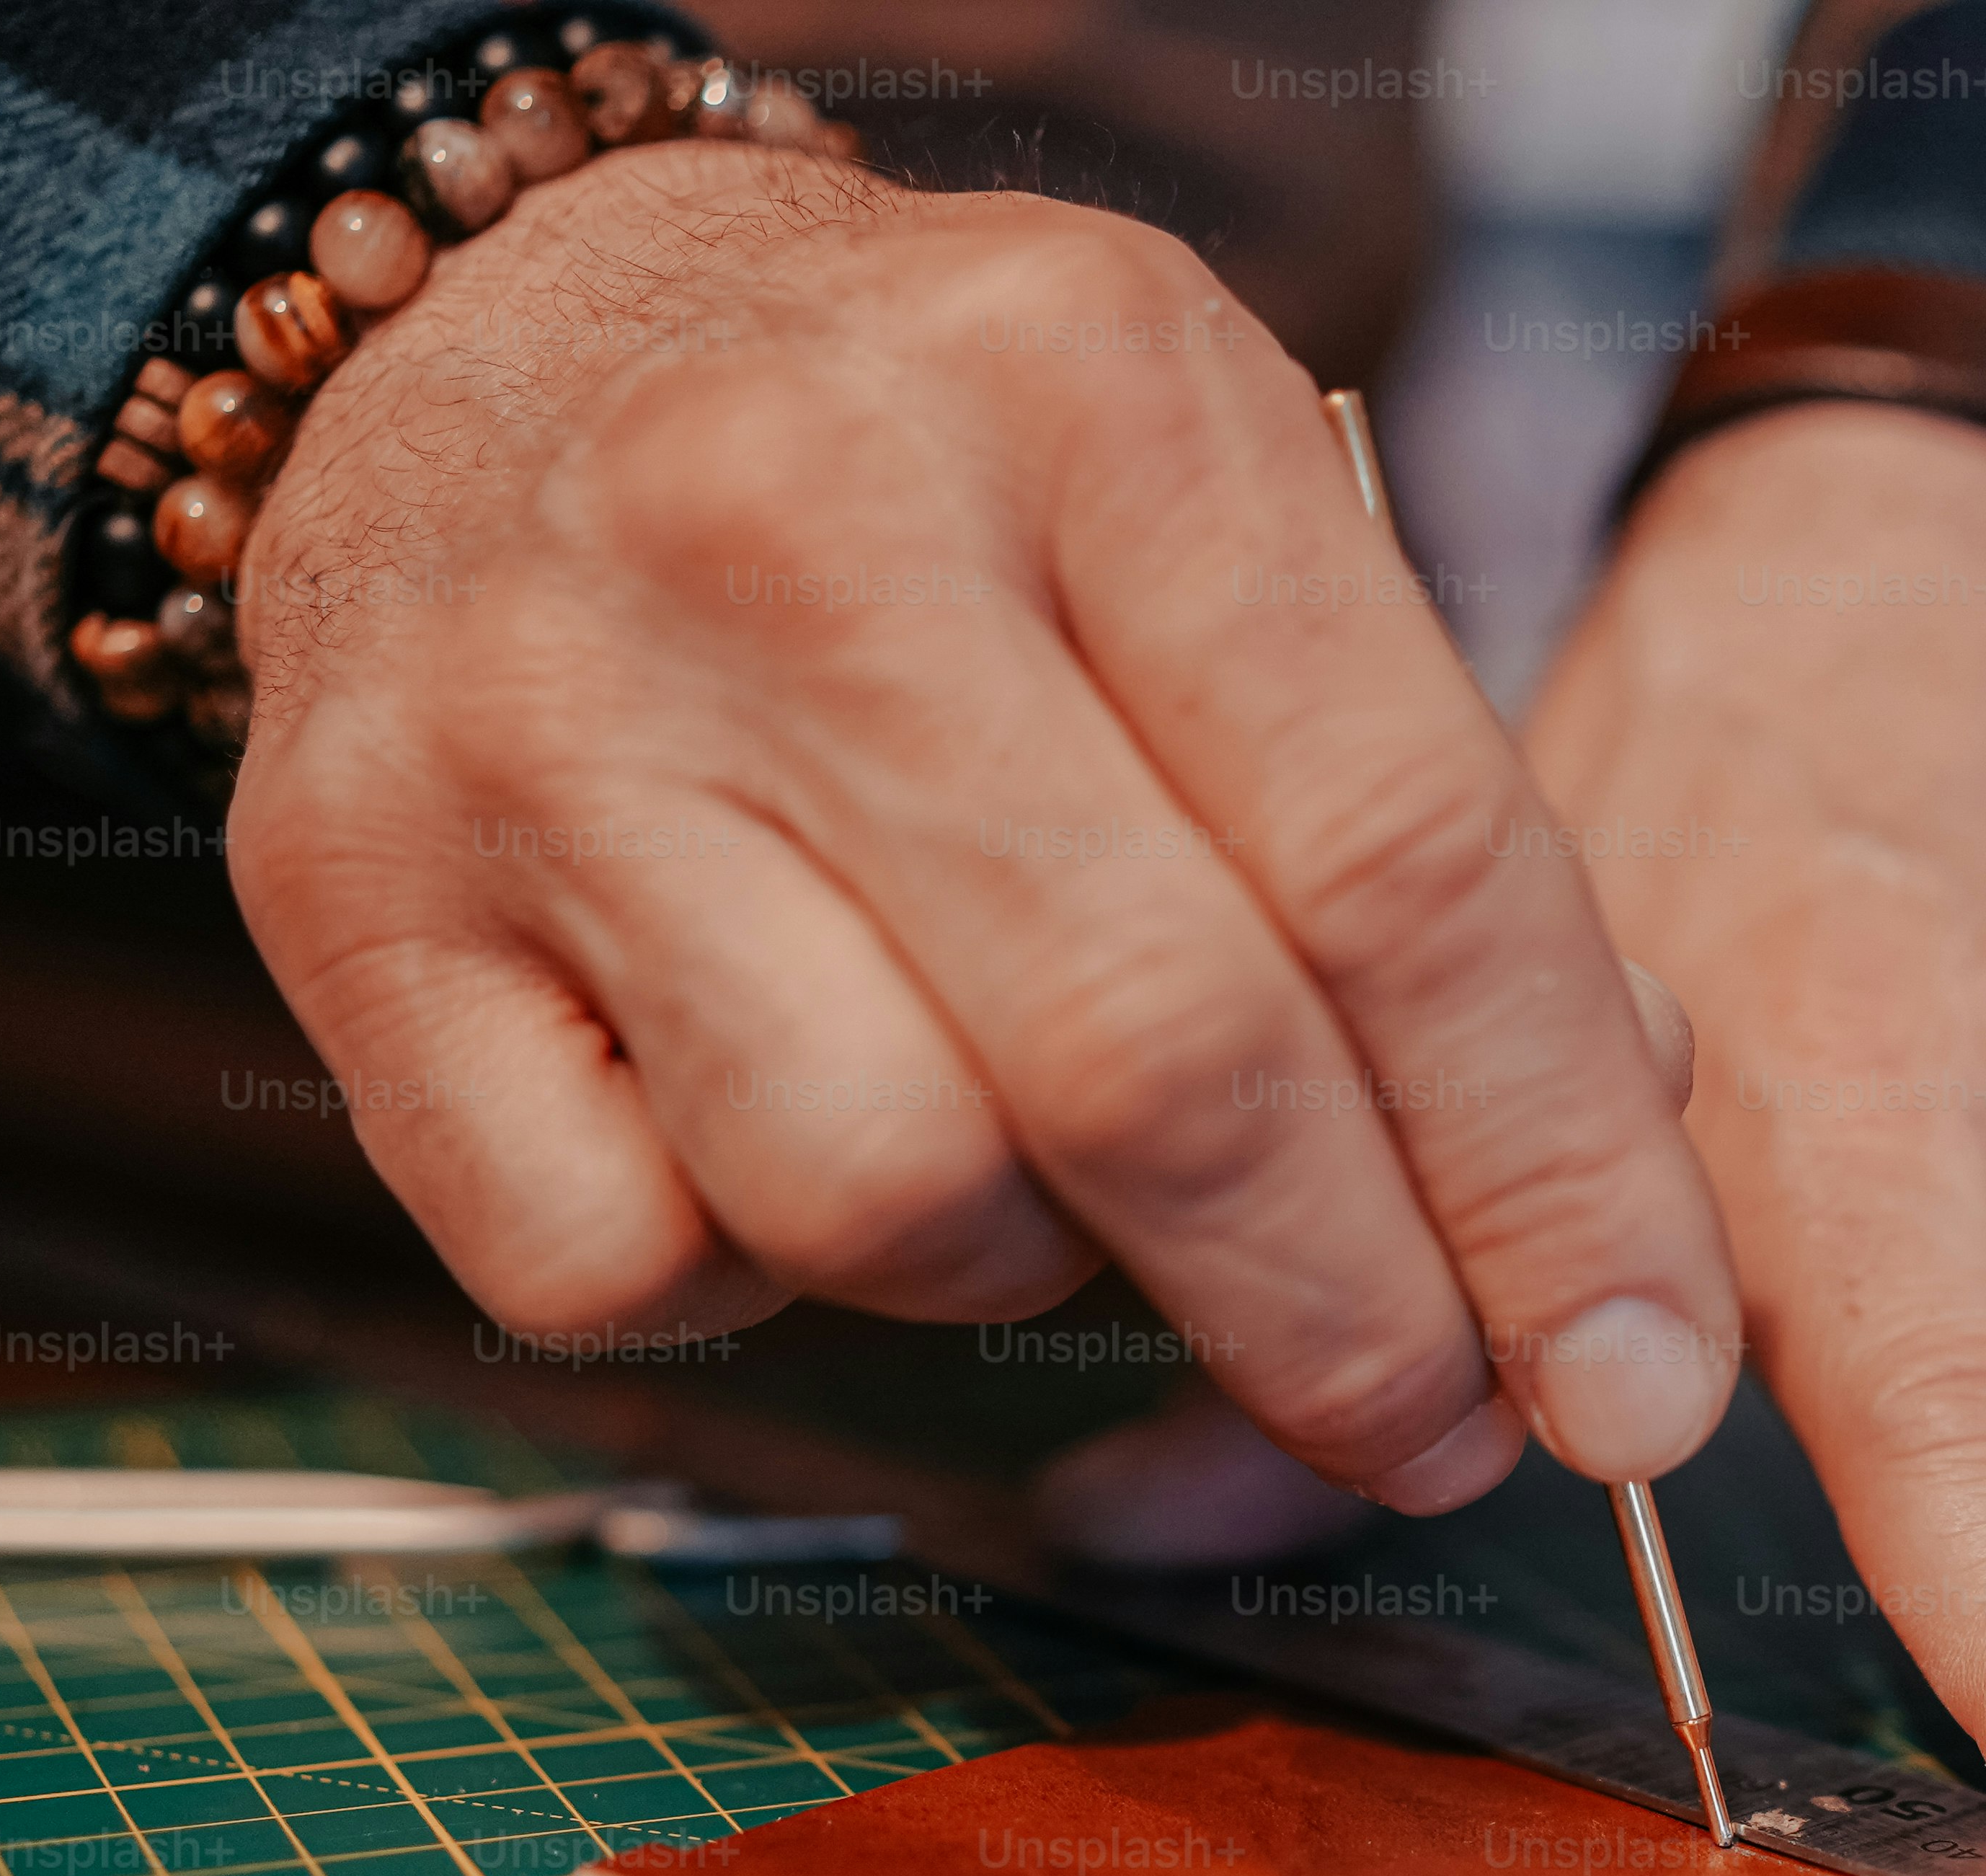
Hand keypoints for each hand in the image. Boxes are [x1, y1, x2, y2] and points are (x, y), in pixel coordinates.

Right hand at [223, 145, 1736, 1508]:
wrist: (481, 345)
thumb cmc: (930, 494)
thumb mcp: (1223, 538)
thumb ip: (1424, 846)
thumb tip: (1604, 1218)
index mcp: (1085, 383)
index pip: (1402, 865)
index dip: (1554, 1177)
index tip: (1642, 1388)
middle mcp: (789, 519)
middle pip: (1162, 1069)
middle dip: (1350, 1318)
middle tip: (1434, 1419)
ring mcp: (541, 715)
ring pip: (887, 1198)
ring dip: (1019, 1269)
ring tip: (1032, 1159)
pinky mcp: (343, 894)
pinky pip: (621, 1266)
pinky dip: (738, 1274)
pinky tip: (757, 1115)